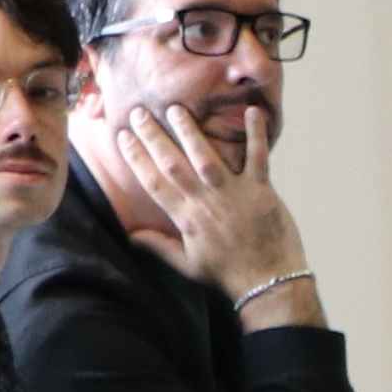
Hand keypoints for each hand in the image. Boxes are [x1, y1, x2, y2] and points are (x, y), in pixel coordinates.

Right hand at [106, 101, 307, 301]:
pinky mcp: (262, 191)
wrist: (268, 282)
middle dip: (154, 137)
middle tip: (139, 112)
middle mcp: (205, 203)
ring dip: (191, 132)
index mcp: (186, 218)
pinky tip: (252, 110)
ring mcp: (234, 194)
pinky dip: (256, 135)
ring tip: (177, 108)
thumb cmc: (228, 274)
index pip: (153, 183)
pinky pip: (258, 158)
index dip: (136, 158)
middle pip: (173, 164)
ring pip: (207, 157)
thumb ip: (159, 245)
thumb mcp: (187, 264)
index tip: (122, 136)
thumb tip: (131, 235)